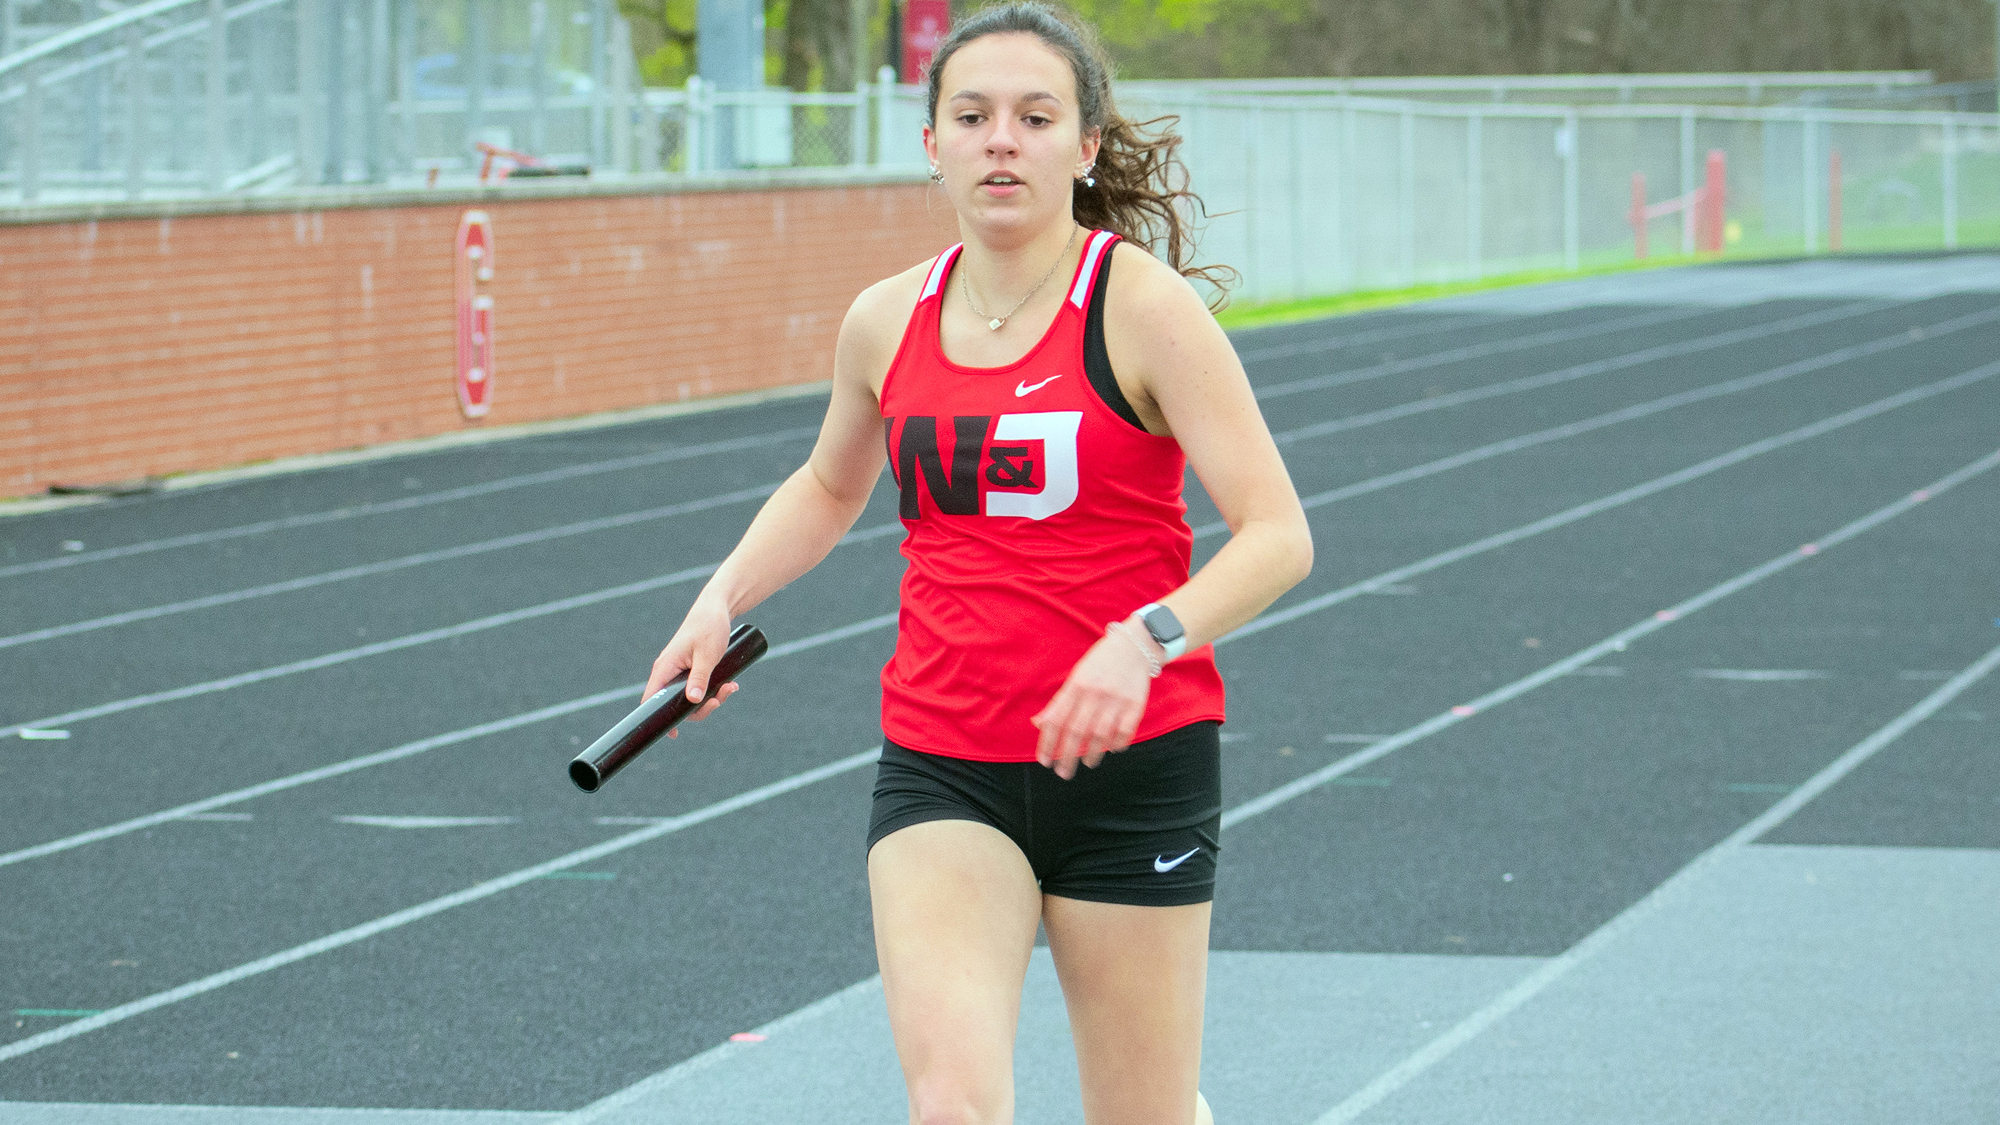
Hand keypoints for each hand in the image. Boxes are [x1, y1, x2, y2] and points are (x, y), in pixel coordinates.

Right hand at [644, 595, 740, 737]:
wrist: (718, 609)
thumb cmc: (709, 627)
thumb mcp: (707, 654)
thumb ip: (700, 677)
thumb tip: (693, 701)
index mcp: (665, 668)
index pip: (651, 700)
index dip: (658, 719)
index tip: (674, 734)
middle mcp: (669, 673)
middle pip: (676, 705)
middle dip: (701, 708)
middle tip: (720, 698)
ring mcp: (680, 672)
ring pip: (692, 699)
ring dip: (713, 698)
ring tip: (731, 687)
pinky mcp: (692, 671)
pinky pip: (700, 688)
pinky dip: (715, 690)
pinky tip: (730, 684)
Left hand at [1031, 624, 1156, 779]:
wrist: (1135, 646)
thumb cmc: (1100, 663)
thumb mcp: (1076, 677)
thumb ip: (1059, 703)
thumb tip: (1039, 724)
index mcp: (1076, 685)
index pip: (1056, 720)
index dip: (1048, 743)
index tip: (1044, 761)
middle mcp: (1095, 694)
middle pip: (1076, 732)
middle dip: (1067, 757)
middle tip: (1062, 773)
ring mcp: (1116, 700)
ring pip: (1100, 736)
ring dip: (1092, 755)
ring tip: (1087, 763)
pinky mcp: (1136, 705)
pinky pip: (1124, 732)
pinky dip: (1117, 744)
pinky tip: (1112, 749)